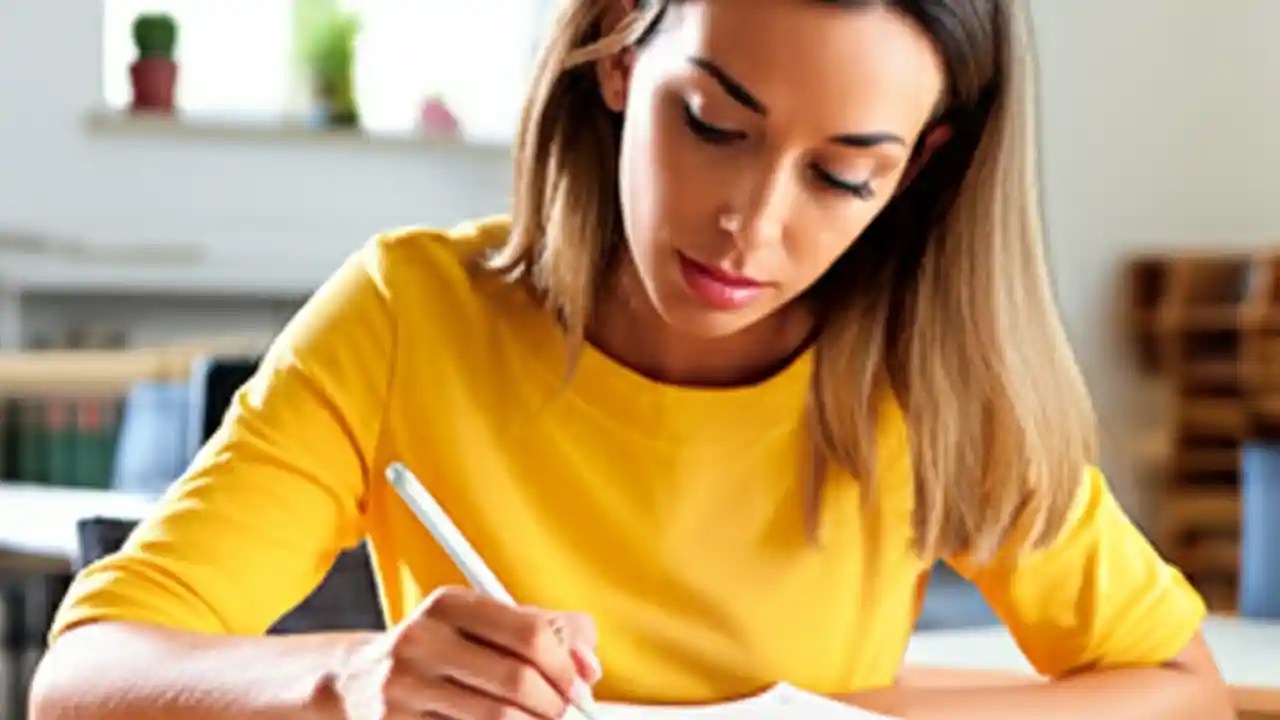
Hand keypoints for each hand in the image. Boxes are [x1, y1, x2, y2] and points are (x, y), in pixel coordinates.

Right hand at [332, 586, 602, 718]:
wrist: (356, 686)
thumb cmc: (442, 653)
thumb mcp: (485, 626)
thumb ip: (549, 632)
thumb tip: (589, 667)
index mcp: (449, 604)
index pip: (530, 633)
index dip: (566, 667)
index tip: (578, 686)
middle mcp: (421, 641)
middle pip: (517, 681)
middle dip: (554, 706)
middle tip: (563, 713)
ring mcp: (402, 690)